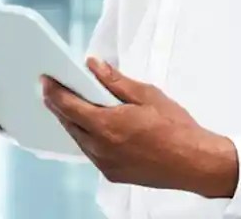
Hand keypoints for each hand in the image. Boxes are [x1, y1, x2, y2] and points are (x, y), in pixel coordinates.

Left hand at [42, 58, 237, 198]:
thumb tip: (94, 65)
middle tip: (53, 88)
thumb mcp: (147, 95)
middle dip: (59, 105)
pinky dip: (86, 136)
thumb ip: (116, 81)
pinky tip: (92, 125)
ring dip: (72, 121)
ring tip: (71, 104)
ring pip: (78, 138)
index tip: (45, 80)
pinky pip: (91, 152)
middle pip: (69, 123)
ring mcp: (105, 164)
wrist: (194, 163)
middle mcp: (101, 147)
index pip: (69, 106)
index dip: (53, 91)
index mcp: (108, 125)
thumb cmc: (176, 128)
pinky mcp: (112, 174)